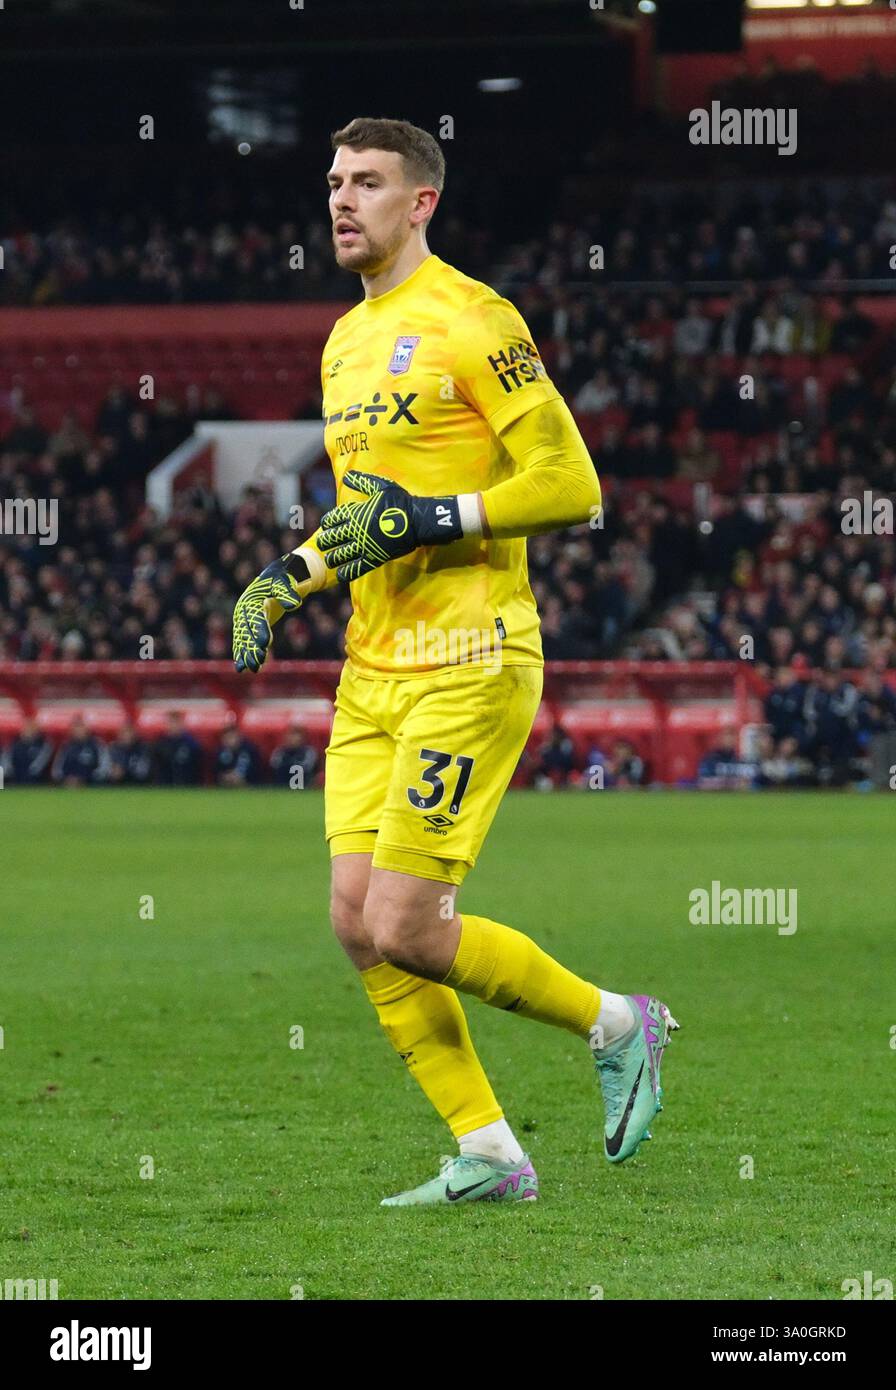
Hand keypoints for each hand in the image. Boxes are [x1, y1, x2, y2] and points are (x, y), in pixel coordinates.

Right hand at [232, 555, 305, 672]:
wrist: (274, 578)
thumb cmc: (282, 579)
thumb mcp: (285, 583)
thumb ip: (288, 593)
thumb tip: (295, 604)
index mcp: (252, 600)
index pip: (256, 617)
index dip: (260, 630)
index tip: (266, 643)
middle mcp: (244, 611)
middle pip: (247, 632)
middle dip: (252, 647)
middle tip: (258, 662)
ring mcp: (243, 619)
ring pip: (243, 639)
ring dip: (247, 655)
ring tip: (252, 669)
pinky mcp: (246, 626)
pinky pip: (242, 642)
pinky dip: (242, 654)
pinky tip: (242, 668)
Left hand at [318, 469, 462, 580]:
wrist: (417, 521)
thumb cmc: (400, 502)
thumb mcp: (381, 486)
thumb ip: (362, 481)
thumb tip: (347, 475)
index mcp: (357, 512)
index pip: (334, 518)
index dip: (328, 522)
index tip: (326, 524)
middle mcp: (357, 530)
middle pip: (334, 537)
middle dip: (326, 540)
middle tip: (323, 543)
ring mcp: (365, 545)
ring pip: (342, 554)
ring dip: (333, 558)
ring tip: (329, 560)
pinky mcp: (375, 558)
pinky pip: (357, 568)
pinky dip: (348, 572)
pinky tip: (341, 574)